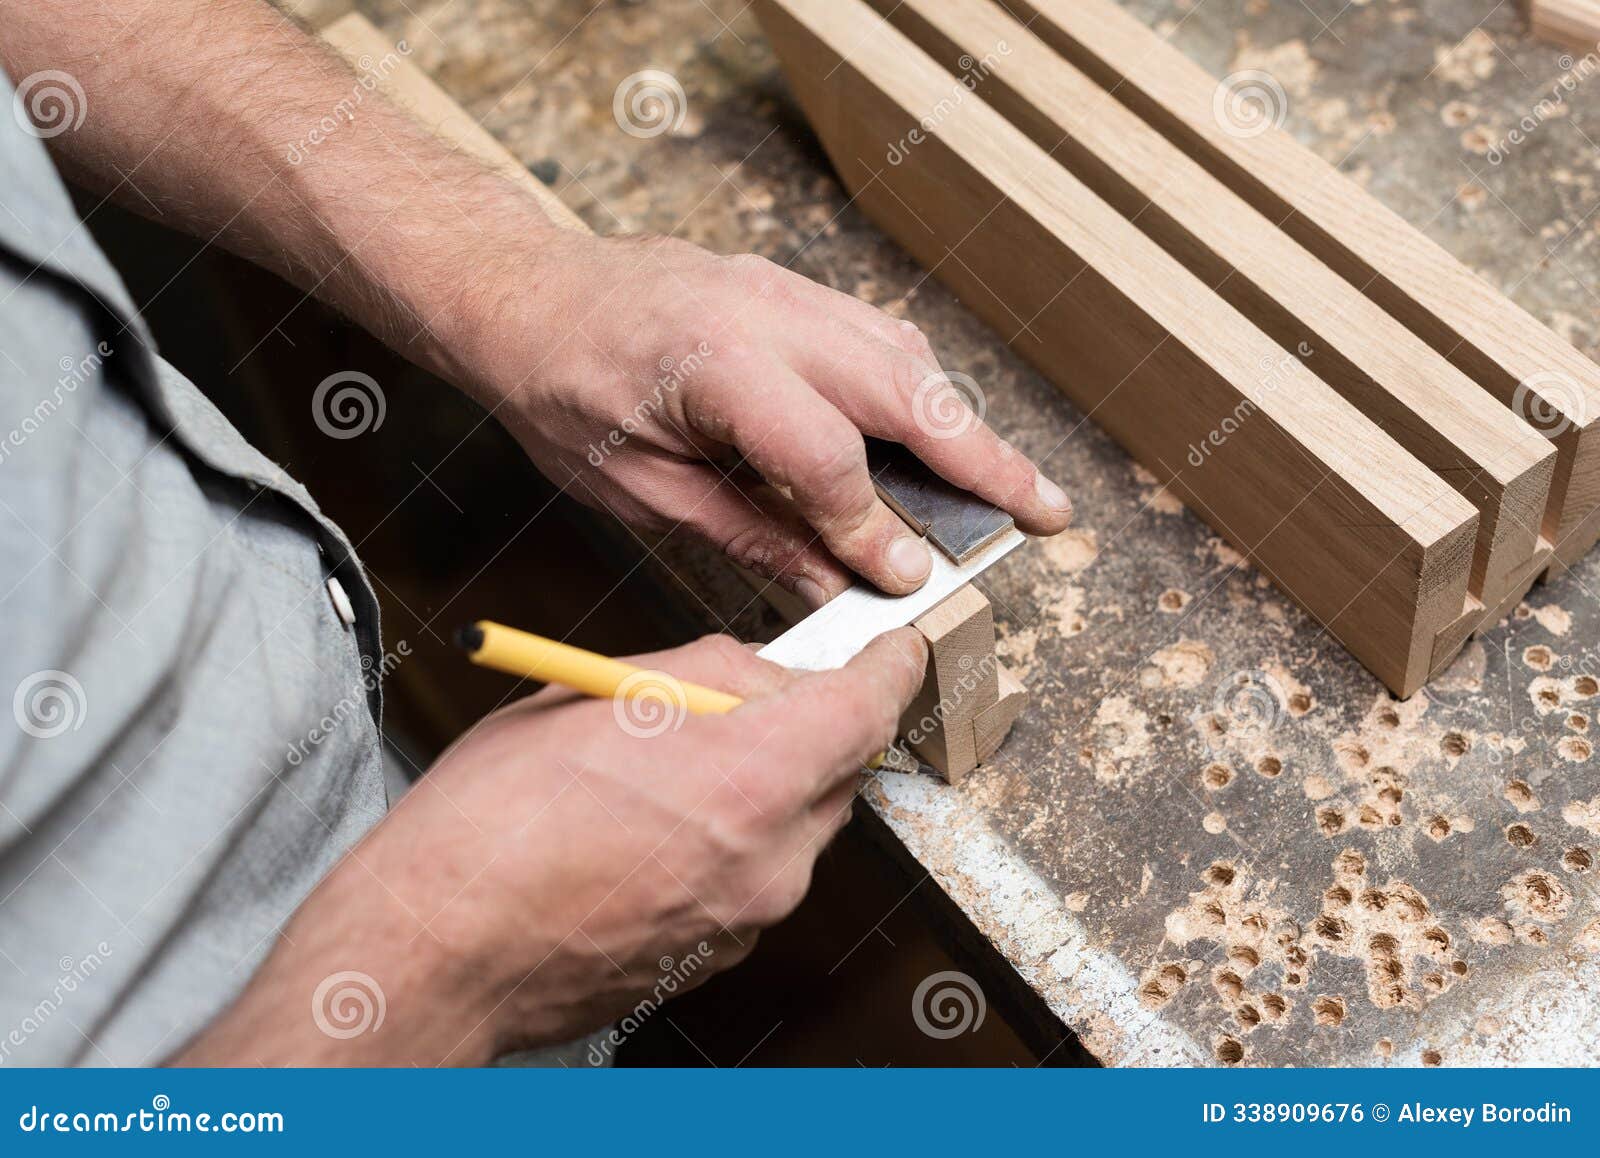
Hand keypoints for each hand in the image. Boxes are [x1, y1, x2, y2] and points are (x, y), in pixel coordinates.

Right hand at [178, 629, 927, 1064]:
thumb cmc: (488, 824)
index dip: (886, 669)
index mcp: (747, 777)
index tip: (890, 651)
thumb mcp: (595, 694)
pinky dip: (728, 844)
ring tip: (658, 774)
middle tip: (727, 705)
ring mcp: (746, 918)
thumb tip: (760, 674)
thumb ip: (704, 675)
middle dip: (801, 728)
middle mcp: (767, 858)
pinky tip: (647, 831)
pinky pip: (755, 878)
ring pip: (794, 827)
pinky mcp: (718, 956)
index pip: (866, 711)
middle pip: (835, 771)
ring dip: (757, 788)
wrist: (432, 951)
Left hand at [455, 232, 1072, 604]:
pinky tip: (944, 437)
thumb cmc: (563, 392)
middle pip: (904, 392)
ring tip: (1016, 487)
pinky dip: (923, 391)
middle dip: (985, 460)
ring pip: (906, 359)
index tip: (908, 581)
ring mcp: (784, 289)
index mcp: (714, 364)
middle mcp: (765, 312)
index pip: (826, 458)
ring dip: (968, 424)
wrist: (525, 292)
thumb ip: (747, 531)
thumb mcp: (639, 488)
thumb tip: (837, 581)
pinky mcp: (791, 289)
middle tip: (1047, 515)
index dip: (873, 529)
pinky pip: (878, 339)